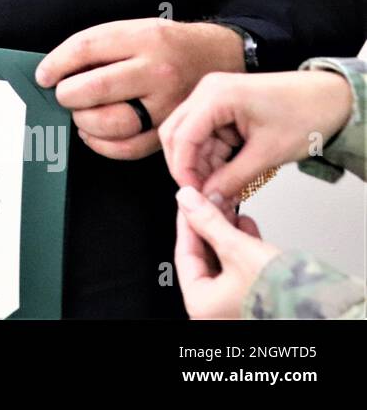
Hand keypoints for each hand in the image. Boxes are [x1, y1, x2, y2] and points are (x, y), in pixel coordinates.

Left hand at [35, 19, 244, 159]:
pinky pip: (127, 148)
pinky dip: (101, 145)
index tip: (43, 75)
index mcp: (144, 39)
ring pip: (109, 122)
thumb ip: (99, 46)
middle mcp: (157, 71)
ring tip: (80, 112)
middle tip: (63, 94)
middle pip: (94, 88)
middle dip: (67, 95)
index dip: (56, 64)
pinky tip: (93, 134)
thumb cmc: (168, 44)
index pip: (86, 49)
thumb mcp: (138, 29)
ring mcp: (166, 104)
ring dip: (82, 120)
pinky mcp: (170, 130)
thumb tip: (54, 70)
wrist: (220, 56)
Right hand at [160, 69, 353, 197]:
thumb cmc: (307, 113)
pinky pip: (205, 137)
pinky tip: (226, 176)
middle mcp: (208, 92)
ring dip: (202, 165)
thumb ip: (233, 179)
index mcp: (216, 95)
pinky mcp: (221, 108)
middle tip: (202, 194)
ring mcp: (213, 98)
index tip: (192, 195)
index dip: (183, 170)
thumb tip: (209, 199)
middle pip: (177, 134)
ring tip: (221, 189)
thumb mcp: (268, 153)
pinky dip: (213, 158)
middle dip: (187, 167)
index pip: (182, 136)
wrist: (331, 98)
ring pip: (190, 138)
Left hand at [174, 185, 279, 318]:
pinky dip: (243, 246)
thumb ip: (209, 222)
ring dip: (227, 232)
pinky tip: (247, 226)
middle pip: (204, 258)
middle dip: (210, 226)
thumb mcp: (238, 249)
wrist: (327, 308)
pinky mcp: (256, 299)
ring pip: (223, 261)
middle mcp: (215, 311)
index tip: (188, 203)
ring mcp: (235, 306)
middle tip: (210, 202)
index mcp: (201, 305)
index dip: (187, 224)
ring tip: (230, 209)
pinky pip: (241, 269)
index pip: (184, 255)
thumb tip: (187, 200)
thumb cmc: (283, 294)